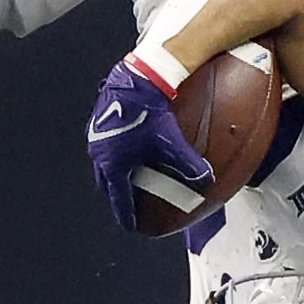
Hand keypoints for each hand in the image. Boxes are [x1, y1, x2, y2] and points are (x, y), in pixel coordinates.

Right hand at [88, 56, 211, 232]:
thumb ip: (190, 165)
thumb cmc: (151, 112)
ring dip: (114, 170)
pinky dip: (115, 149)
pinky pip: (105, 141)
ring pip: (103, 161)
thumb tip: (207, 180)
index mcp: (115, 165)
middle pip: (106, 183)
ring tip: (126, 171)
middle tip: (127, 200)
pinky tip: (127, 141)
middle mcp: (100, 153)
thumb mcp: (173, 142)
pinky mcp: (99, 118)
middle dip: (116, 194)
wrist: (138, 79)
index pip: (118, 198)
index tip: (129, 225)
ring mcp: (97, 135)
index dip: (125, 214)